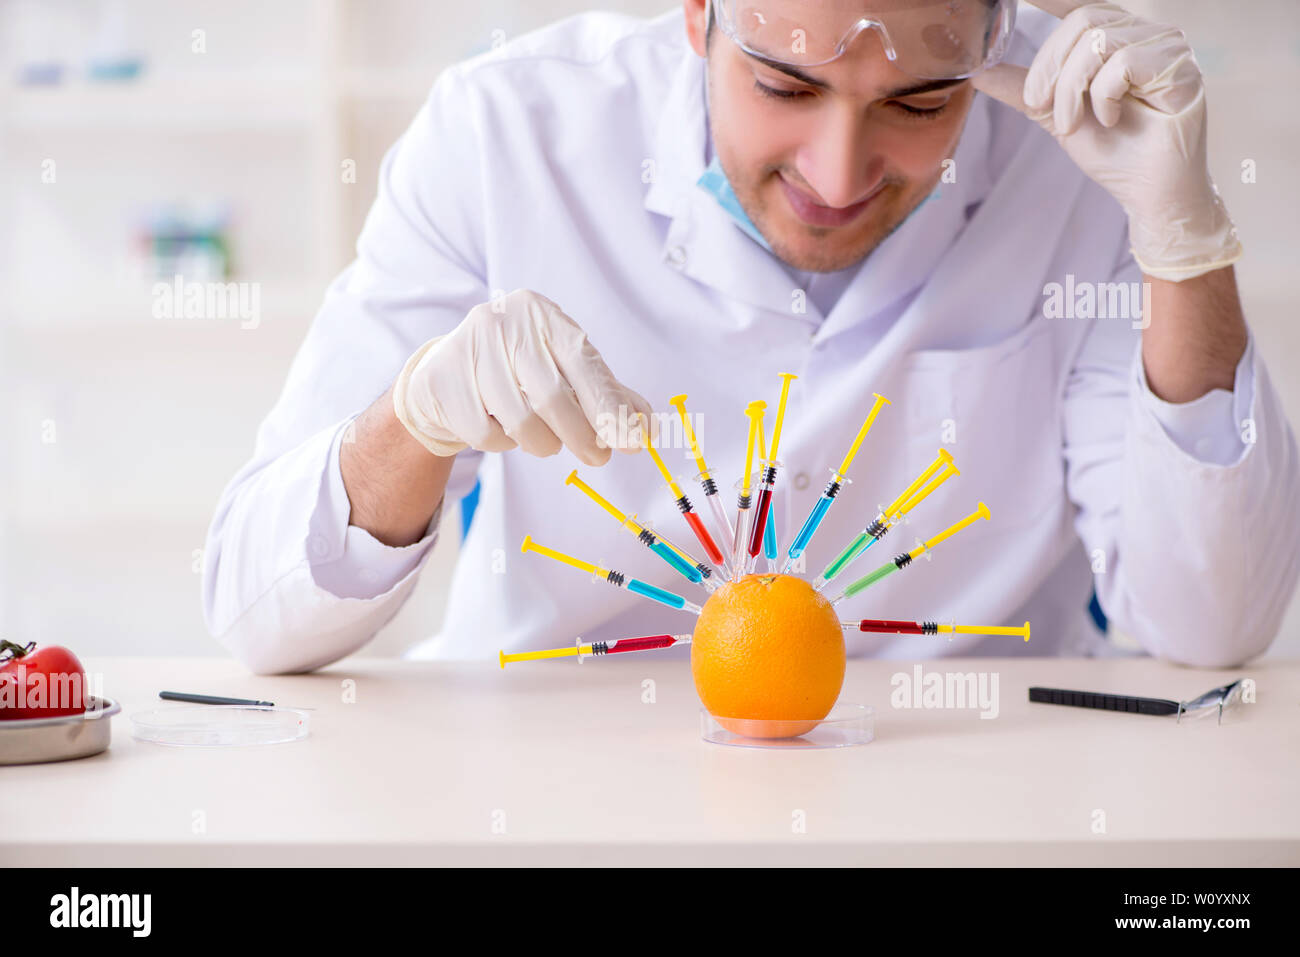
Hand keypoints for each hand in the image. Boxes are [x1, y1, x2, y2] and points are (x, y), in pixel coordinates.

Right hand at [393, 289, 652, 465]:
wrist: (447, 373)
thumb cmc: (521, 370)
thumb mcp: (566, 371)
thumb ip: (608, 395)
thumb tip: (647, 427)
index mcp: (543, 315)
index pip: (585, 364)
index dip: (610, 407)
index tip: (632, 442)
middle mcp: (504, 322)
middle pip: (552, 397)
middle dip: (581, 437)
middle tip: (597, 457)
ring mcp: (468, 349)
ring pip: (520, 422)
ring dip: (542, 444)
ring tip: (545, 440)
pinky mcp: (442, 380)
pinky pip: (485, 434)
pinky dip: (503, 444)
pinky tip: (502, 428)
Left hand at [973, 0, 1241, 280]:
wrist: (1144, 191)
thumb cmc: (1111, 150)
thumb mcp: (1055, 114)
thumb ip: (1023, 89)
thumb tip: (978, 71)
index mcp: (1113, 35)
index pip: (1076, 5)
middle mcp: (1142, 31)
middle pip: (1081, 21)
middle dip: (1049, 69)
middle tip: (1040, 105)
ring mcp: (1166, 45)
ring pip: (1096, 43)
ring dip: (1071, 91)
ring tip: (1074, 123)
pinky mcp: (1180, 66)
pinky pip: (1124, 62)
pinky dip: (1104, 96)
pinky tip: (1110, 119)